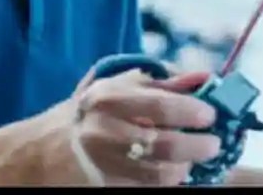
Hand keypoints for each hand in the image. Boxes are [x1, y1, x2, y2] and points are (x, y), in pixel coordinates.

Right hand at [31, 65, 220, 185]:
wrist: (48, 149)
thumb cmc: (93, 110)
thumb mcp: (121, 86)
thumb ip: (164, 83)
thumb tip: (204, 79)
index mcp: (108, 98)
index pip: (159, 105)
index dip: (191, 111)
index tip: (211, 115)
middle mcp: (104, 131)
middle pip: (164, 145)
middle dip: (198, 146)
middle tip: (214, 143)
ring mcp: (105, 163)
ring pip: (160, 174)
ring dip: (187, 167)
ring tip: (194, 158)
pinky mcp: (109, 186)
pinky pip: (150, 187)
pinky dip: (171, 181)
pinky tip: (178, 171)